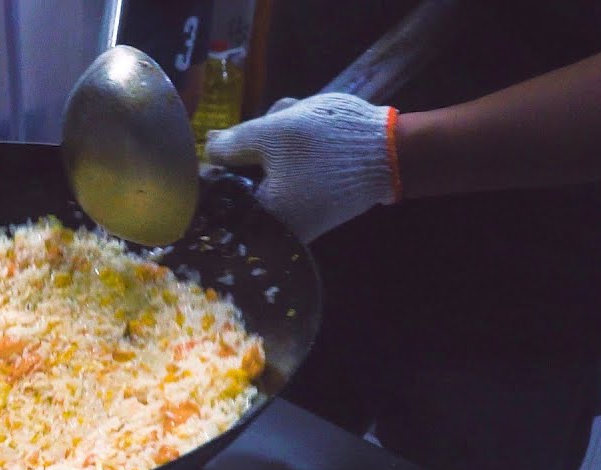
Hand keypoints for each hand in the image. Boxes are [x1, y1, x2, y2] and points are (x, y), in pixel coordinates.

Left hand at [205, 93, 401, 241]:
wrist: (393, 152)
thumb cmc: (328, 145)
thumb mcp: (272, 134)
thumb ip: (233, 143)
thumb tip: (207, 148)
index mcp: (263, 218)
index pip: (221, 198)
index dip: (218, 166)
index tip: (224, 141)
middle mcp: (280, 227)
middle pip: (246, 181)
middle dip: (258, 143)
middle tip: (277, 116)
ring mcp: (300, 215)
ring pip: (270, 169)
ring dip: (279, 137)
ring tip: (297, 112)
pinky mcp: (316, 201)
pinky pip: (292, 172)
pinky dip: (296, 147)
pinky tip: (308, 121)